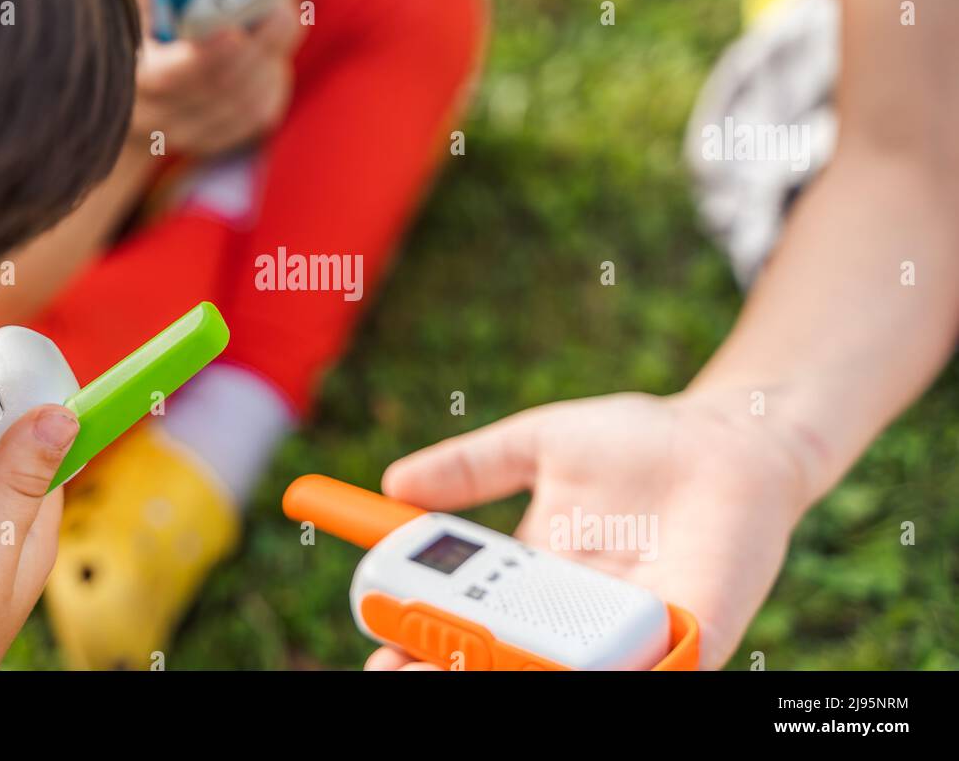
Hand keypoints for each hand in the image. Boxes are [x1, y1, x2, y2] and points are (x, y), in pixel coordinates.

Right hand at [129, 0, 301, 156]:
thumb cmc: (146, 31)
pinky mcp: (220, 140)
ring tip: (280, 22)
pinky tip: (270, 56)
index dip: (206, 56)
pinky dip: (272, 79)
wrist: (144, 93)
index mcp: (135, 78)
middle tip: (282, 11)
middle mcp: (158, 116)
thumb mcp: (142, 5)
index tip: (236, 31)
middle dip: (255, 48)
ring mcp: (190, 134)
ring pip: (245, 102)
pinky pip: (259, 112)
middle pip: (217, 90)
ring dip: (270, 59)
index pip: (170, 77)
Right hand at [366, 389, 821, 670]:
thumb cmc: (638, 439)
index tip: (379, 636)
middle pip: (504, 661)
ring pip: (564, 674)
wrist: (728, 434)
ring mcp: (633, 633)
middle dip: (447, 672)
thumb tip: (392, 483)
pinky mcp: (690, 635)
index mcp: (536, 579)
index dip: (421, 638)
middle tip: (399, 671)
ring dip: (507, 675)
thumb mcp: (535, 443)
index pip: (469, 624)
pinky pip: (648, 671)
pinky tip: (562, 673)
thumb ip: (470, 466)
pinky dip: (605, 674)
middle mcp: (578, 617)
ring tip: (456, 670)